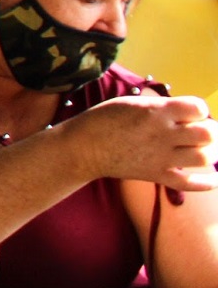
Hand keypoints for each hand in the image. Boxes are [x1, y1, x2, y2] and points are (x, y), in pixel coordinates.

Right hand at [69, 94, 217, 190]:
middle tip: (204, 132)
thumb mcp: (132, 103)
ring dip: (211, 153)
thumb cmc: (104, 119)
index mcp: (156, 111)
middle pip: (207, 134)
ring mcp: (161, 157)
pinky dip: (206, 183)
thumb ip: (161, 107)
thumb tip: (188, 114)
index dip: (200, 110)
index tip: (192, 113)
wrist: (83, 147)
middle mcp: (163, 134)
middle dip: (211, 131)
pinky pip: (189, 183)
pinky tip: (214, 179)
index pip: (198, 108)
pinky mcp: (156, 175)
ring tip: (207, 150)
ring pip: (204, 158)